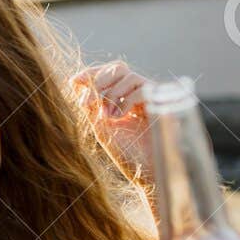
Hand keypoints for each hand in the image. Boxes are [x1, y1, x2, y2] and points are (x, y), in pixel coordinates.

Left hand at [71, 61, 151, 178]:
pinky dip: (126, 100)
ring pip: (128, 75)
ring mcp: (151, 97)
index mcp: (122, 98)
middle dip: (99, 81)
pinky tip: (118, 117)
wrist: (147, 170)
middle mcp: (137, 94)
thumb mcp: (101, 125)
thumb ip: (91, 104)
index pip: (107, 74)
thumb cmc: (126, 152)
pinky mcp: (165, 102)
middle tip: (88, 102)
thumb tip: (78, 83)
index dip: (91, 74)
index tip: (74, 81)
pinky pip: (142, 89)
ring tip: (107, 115)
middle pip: (118, 68)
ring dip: (111, 93)